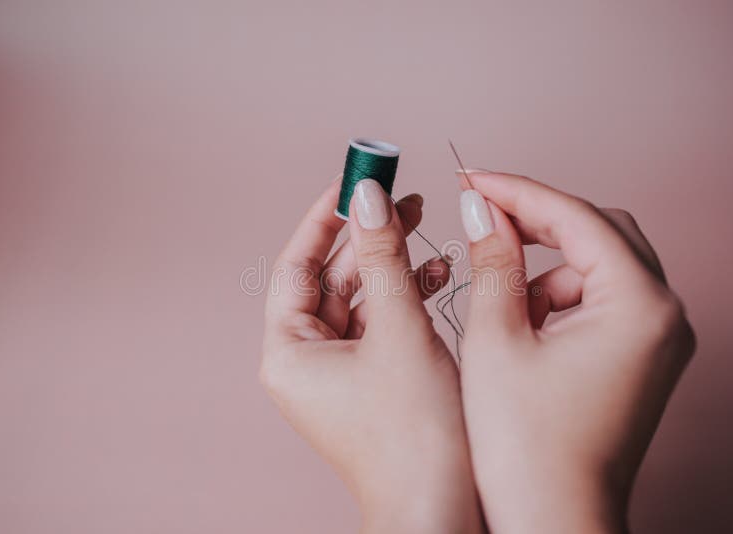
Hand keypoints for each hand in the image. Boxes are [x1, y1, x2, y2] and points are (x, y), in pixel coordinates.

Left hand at [261, 178, 482, 532]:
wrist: (442, 511)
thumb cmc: (415, 436)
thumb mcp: (400, 330)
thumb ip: (383, 257)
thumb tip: (368, 196)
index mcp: (289, 353)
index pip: (295, 266)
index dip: (325, 220)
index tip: (354, 184)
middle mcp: (307, 363)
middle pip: (332, 279)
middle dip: (368, 237)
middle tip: (402, 198)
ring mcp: (339, 374)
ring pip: (362, 298)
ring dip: (392, 264)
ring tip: (426, 227)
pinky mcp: (373, 381)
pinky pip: (382, 325)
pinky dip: (405, 298)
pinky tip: (435, 274)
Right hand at [456, 171, 695, 532]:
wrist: (552, 521)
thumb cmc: (525, 449)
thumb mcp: (497, 340)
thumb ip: (495, 260)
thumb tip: (484, 207)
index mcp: (640, 306)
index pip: (578, 218)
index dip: (519, 192)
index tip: (473, 179)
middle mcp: (665, 316)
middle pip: (601, 232)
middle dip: (539, 223)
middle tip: (483, 216)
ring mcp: (659, 338)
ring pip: (601, 265)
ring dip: (548, 264)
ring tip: (499, 294)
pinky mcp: (642, 357)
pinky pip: (603, 300)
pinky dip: (561, 297)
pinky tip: (523, 323)